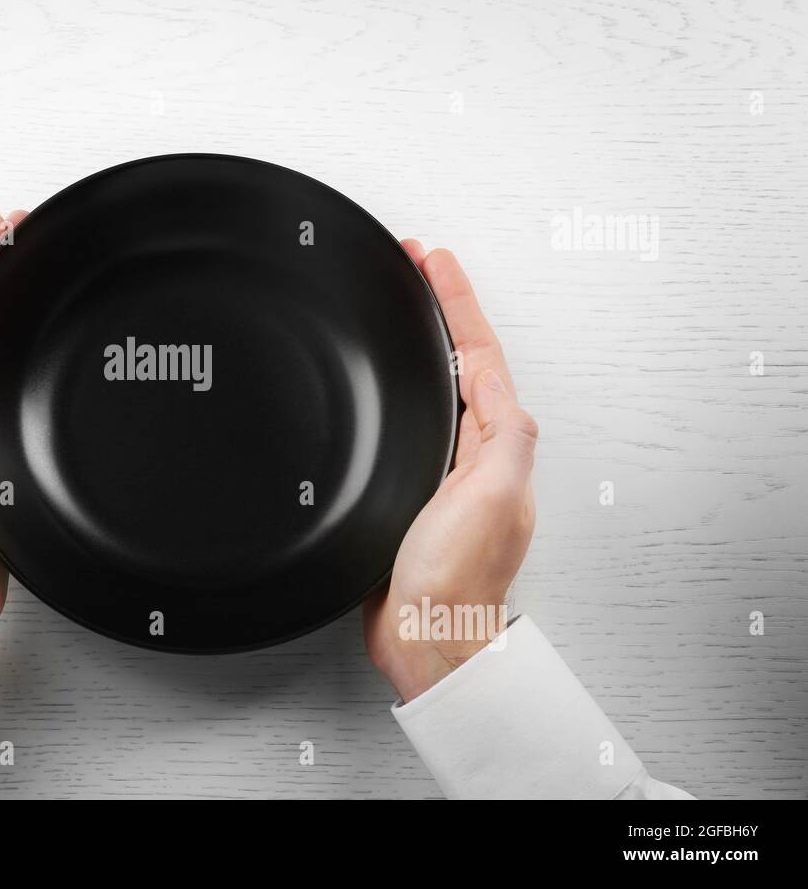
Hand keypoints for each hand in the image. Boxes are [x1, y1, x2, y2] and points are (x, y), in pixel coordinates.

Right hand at [364, 241, 538, 701]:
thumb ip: (501, 432)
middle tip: (418, 264)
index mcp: (499, 441)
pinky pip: (414, 421)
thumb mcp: (491, 494)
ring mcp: (448, 469)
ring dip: (424, 343)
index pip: (476, 351)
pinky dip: (404, 389)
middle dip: (441, 309)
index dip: (454, 300)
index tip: (430, 259)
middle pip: (460, 359)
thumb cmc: (454, 576)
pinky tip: (392, 384)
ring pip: (437, 387)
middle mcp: (477, 450)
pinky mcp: (417, 489)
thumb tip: (488, 378)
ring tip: (408, 304)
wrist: (424, 634)